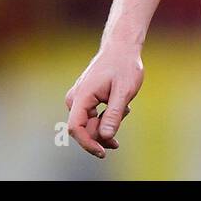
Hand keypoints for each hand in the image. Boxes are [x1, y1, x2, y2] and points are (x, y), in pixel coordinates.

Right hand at [65, 43, 144, 158]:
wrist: (121, 48)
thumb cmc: (124, 66)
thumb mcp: (124, 91)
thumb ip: (114, 114)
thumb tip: (106, 137)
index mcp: (82, 96)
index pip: (76, 128)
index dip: (88, 144)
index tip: (103, 152)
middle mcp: (75, 99)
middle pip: (84, 129)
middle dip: (104, 131)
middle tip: (125, 114)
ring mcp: (78, 99)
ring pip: (90, 124)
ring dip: (108, 122)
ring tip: (125, 107)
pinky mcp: (84, 99)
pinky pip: (92, 117)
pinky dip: (107, 117)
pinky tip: (121, 107)